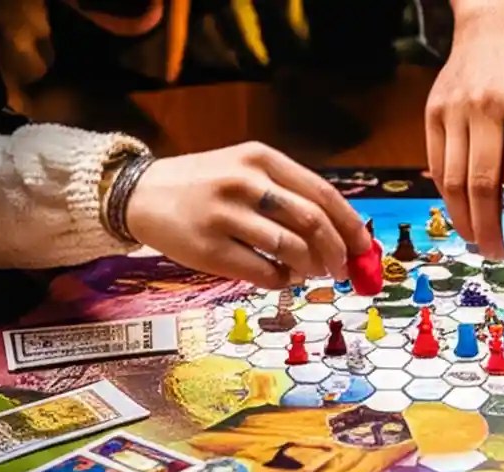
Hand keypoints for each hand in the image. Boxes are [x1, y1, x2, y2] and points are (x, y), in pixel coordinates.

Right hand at [126, 142, 372, 288]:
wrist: (140, 193)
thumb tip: (341, 232)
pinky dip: (281, 281)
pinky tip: (280, 277)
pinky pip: (262, 272)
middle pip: (312, 221)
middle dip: (335, 252)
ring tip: (308, 273)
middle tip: (340, 269)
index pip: (322, 193)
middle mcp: (244, 182)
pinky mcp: (208, 248)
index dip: (350, 225)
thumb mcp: (245, 171)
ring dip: (309, 268)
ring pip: (290, 248)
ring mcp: (224, 214)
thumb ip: (288, 194)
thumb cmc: (204, 186)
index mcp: (261, 159)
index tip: (364, 247)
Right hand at [426, 0, 503, 260]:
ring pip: (455, 181)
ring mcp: (455, 110)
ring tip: (478, 240)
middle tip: (497, 252)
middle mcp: (487, 108)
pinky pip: (438, 167)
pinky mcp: (433, 113)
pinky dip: (450, 196)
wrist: (492, 32)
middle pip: (483, 183)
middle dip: (489, 227)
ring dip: (465, 220)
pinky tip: (462, 211)